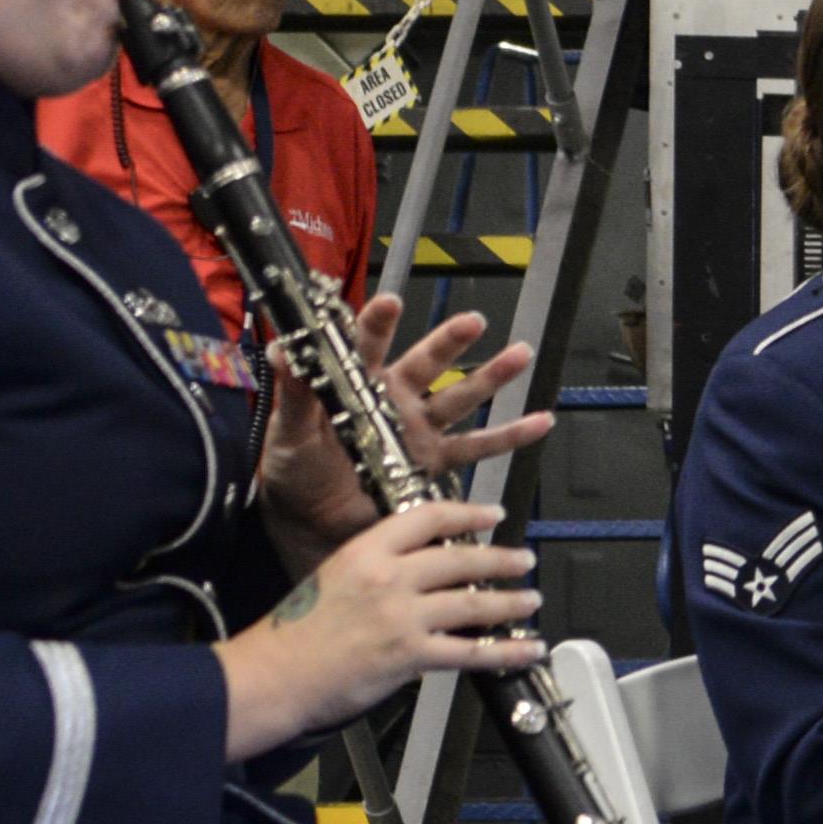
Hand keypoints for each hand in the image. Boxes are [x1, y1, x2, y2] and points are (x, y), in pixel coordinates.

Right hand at [216, 497, 535, 758]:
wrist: (273, 674)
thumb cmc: (294, 631)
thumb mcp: (333, 577)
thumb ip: (376, 567)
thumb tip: (421, 569)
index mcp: (366, 551)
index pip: (428, 518)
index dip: (468, 513)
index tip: (493, 514)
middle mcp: (389, 578)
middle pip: (461, 559)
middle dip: (501, 558)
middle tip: (523, 558)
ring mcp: (402, 617)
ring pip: (475, 603)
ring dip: (511, 601)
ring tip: (530, 599)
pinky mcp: (410, 655)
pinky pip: (472, 651)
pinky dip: (507, 651)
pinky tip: (529, 648)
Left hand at [253, 294, 549, 550]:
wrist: (312, 520)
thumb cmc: (296, 469)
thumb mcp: (289, 430)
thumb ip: (295, 392)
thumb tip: (282, 347)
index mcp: (358, 384)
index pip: (369, 346)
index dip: (379, 324)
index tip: (390, 303)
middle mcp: (396, 399)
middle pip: (428, 363)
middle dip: (450, 341)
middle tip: (473, 321)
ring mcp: (420, 429)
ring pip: (462, 398)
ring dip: (492, 377)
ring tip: (521, 355)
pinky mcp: (436, 461)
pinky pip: (478, 448)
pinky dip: (511, 437)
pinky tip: (539, 421)